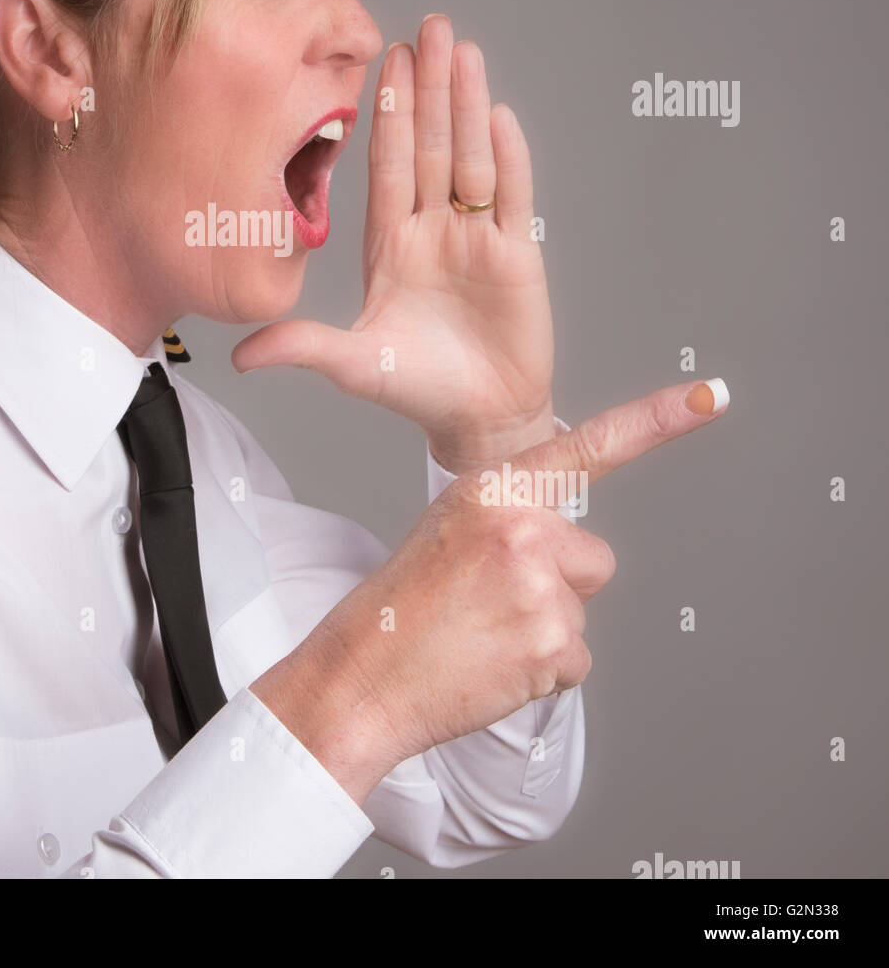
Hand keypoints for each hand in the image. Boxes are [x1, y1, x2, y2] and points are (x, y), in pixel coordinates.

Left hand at [232, 14, 555, 472]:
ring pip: (470, 158)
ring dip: (465, 105)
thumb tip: (239, 354)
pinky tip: (497, 115)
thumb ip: (303, 346)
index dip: (387, 113)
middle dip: (429, 88)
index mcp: (391, 244)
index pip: (388, 166)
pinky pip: (511, 196)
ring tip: (462, 50)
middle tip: (426, 27)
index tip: (384, 62)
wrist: (480, 417)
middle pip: (431, 145)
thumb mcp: (354, 363)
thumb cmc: (416, 388)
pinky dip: (506, 157)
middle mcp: (432, 230)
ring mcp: (475, 237)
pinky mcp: (516, 256)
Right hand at [250, 376, 730, 803]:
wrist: (362, 676)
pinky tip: (492, 667)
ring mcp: (543, 587)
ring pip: (580, 612)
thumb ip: (509, 519)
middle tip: (487, 605)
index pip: (587, 447)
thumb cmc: (397, 608)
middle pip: (591, 559)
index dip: (655, 420)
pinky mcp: (555, 646)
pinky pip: (575, 662)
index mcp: (494, 490)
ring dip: (543, 632)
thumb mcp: (447, 531)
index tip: (708, 395)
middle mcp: (524, 528)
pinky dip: (541, 673)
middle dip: (556, 586)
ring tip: (479, 636)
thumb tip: (560, 545)